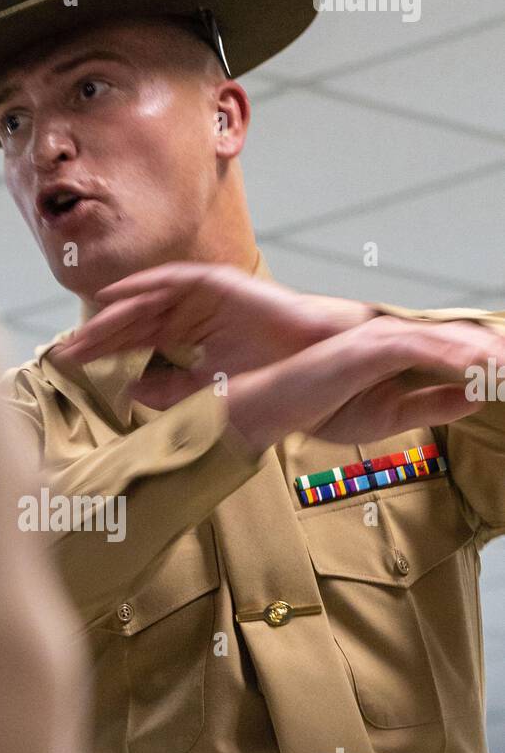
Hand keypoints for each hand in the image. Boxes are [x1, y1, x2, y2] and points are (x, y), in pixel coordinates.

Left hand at [49, 261, 375, 400]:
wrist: (314, 359)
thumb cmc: (270, 373)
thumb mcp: (208, 389)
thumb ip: (171, 391)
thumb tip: (130, 393)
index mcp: (187, 336)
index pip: (135, 341)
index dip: (104, 351)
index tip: (72, 364)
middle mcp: (189, 313)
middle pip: (134, 321)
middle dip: (99, 335)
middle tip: (64, 351)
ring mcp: (202, 297)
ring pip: (148, 300)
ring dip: (115, 313)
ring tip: (85, 330)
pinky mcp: (218, 283)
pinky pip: (174, 279)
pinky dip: (144, 284)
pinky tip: (116, 296)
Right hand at [229, 315, 504, 456]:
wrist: (270, 407)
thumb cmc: (317, 405)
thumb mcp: (391, 415)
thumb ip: (433, 405)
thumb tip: (475, 397)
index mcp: (404, 351)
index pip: (461, 350)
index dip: (495, 361)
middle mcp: (399, 337)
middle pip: (464, 340)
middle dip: (498, 354)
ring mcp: (385, 338)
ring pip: (452, 341)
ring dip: (488, 356)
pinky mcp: (372, 346)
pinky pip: (423, 348)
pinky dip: (455, 358)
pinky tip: (482, 369)